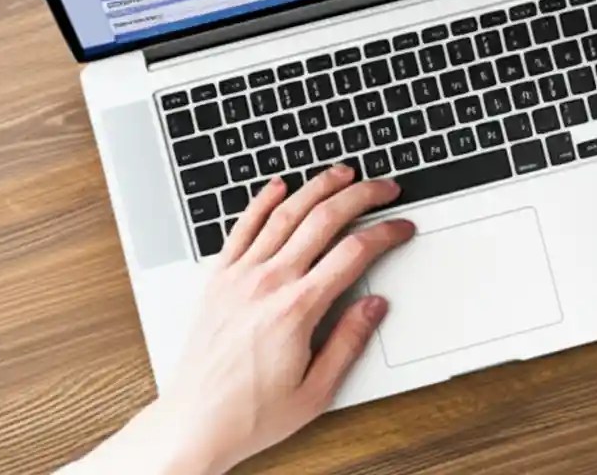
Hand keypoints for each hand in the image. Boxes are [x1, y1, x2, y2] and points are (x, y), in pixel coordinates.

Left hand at [74, 165, 412, 474]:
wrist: (195, 422)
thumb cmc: (251, 413)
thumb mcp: (316, 390)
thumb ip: (349, 342)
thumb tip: (374, 305)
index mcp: (297, 309)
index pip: (353, 253)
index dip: (385, 233)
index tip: (402, 227)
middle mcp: (268, 284)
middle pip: (323, 220)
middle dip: (361, 196)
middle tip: (384, 187)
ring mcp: (239, 277)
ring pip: (284, 214)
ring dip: (317, 187)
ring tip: (341, 174)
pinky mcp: (218, 279)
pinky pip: (242, 228)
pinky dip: (262, 202)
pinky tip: (277, 187)